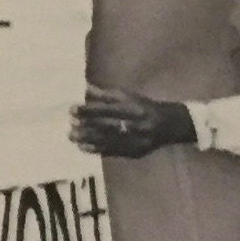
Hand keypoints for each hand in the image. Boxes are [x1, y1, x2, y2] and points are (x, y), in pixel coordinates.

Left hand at [70, 86, 196, 159]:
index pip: (108, 109)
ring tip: (72, 136)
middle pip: (107, 126)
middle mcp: (136, 125)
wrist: (168, 125)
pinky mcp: (134, 152)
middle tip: (70, 125)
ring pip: (109, 141)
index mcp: (134, 108)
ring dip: (89, 139)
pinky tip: (83, 147)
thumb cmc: (144, 106)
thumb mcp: (129, 96)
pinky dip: (97, 149)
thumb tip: (85, 88)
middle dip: (87, 126)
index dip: (89, 110)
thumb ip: (106, 94)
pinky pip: (113, 152)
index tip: (72, 109)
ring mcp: (136, 141)